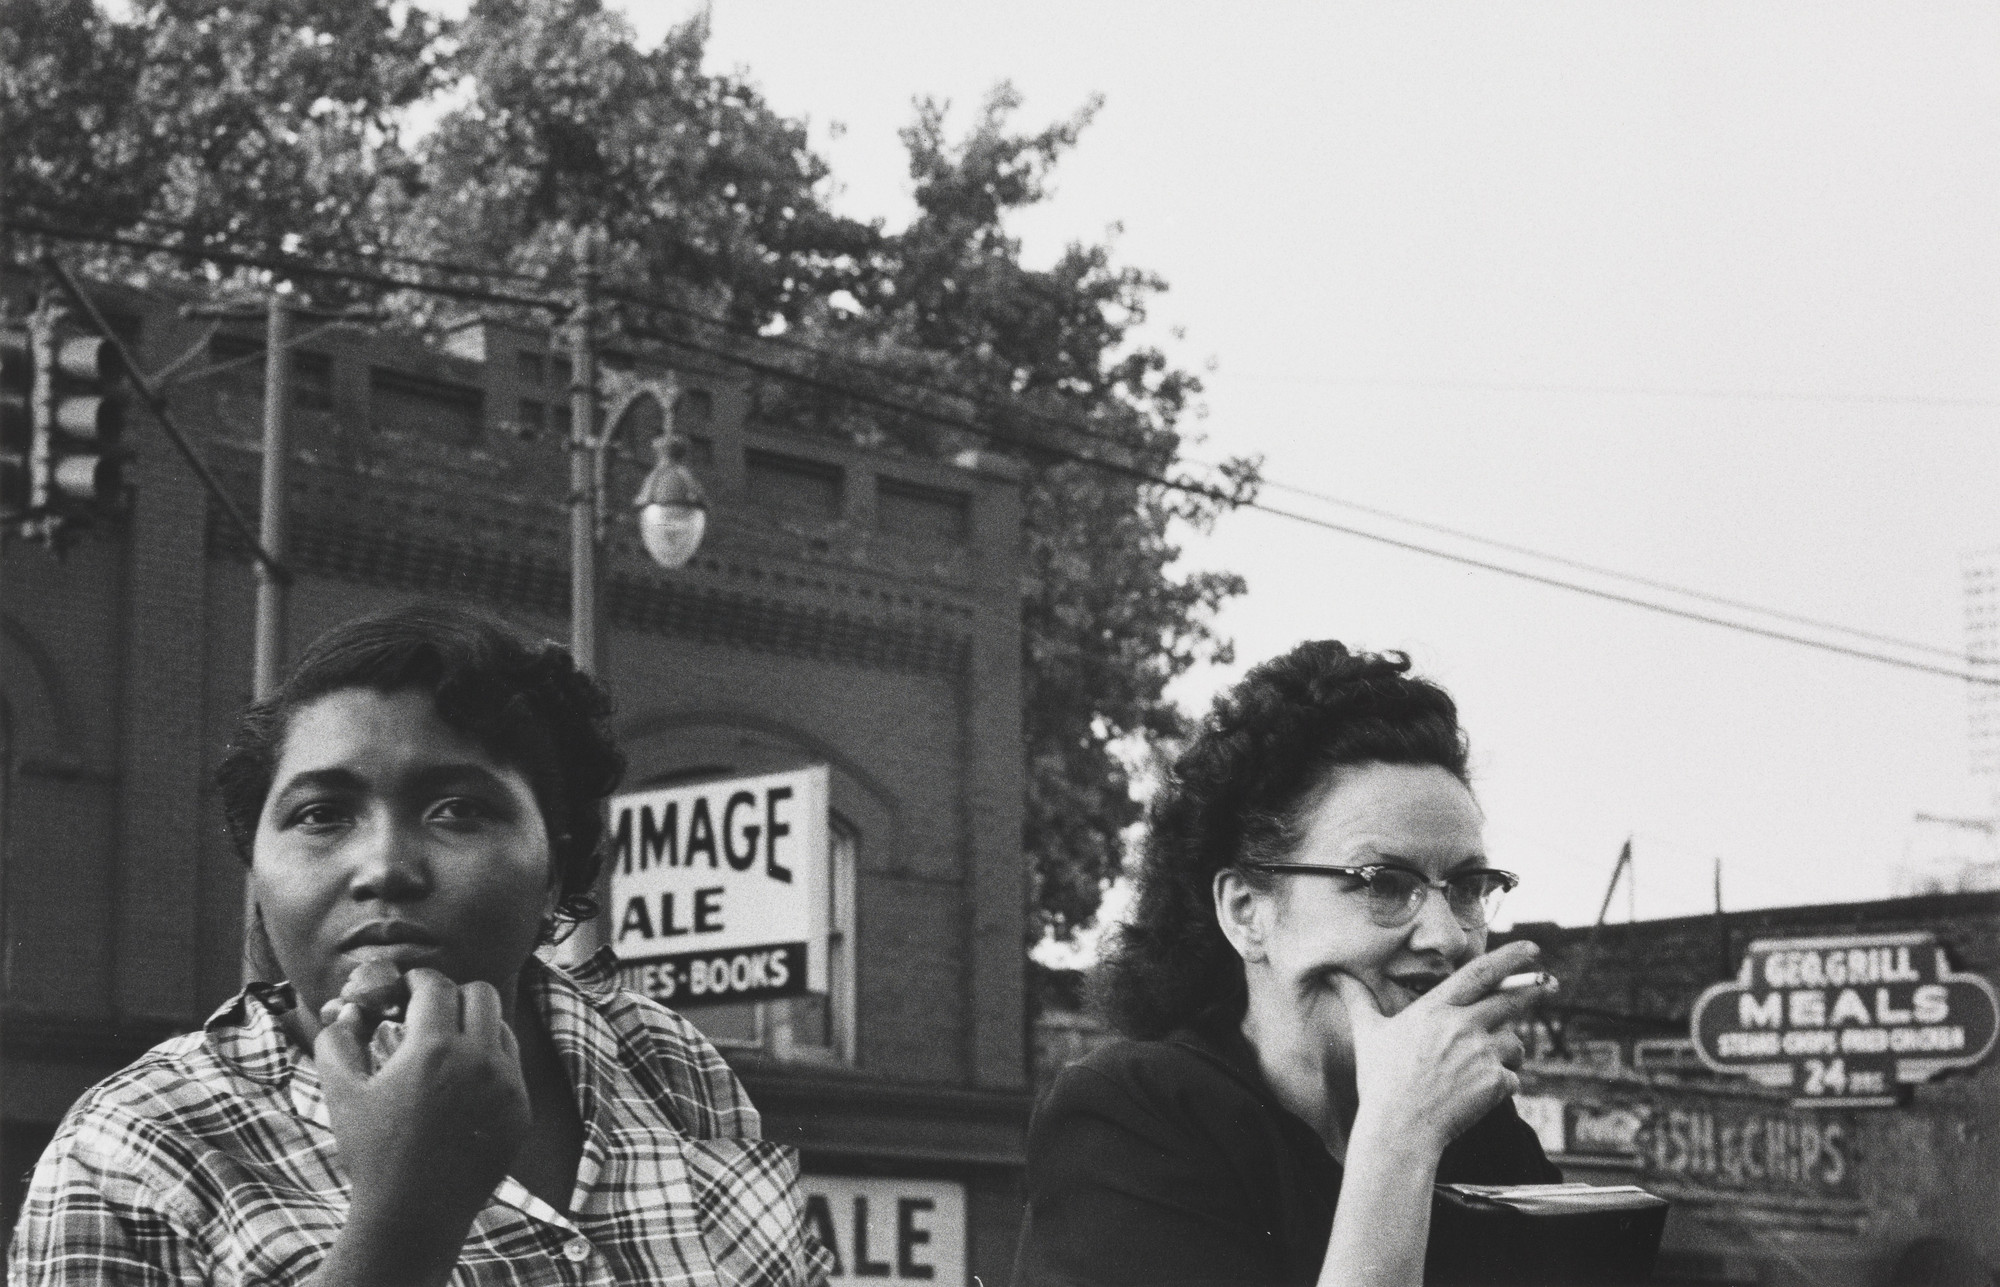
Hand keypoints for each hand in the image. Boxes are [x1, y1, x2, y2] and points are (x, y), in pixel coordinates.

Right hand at [316, 969, 529, 1263]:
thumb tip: (348, 1009)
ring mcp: (508, 1085)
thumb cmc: (372, 1152)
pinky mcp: (521, 1109)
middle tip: (426, 1013)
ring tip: (444, 1047)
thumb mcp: (341, 1093)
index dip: (417, 980)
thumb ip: (337, 1040)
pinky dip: (490, 1059)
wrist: (414, 1212)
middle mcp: (479, 1060)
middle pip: (480, 993)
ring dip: (474, 1025)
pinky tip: (462, 1080)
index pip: (436, 985)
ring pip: (501, 1026)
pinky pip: (513, 1064)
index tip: (404, 989)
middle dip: (451, 995)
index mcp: (434, 1049)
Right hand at [1332, 941, 1547, 1155]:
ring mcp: (1482, 1055)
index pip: (1480, 973)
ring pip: (1515, 1043)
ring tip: (1486, 1064)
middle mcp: (1463, 1026)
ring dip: (1509, 1050)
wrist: (1399, 1130)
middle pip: (1511, 1000)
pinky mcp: (1495, 1084)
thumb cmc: (1380, 1082)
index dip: (1509, 957)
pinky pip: (1513, 1079)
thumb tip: (1334, 975)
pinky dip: (1503, 1085)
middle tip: (1550, 982)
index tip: (1532, 949)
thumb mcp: (1367, 1035)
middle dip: (1535, 988)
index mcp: (1435, 1009)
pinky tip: (1480, 1096)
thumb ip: (1357, 999)